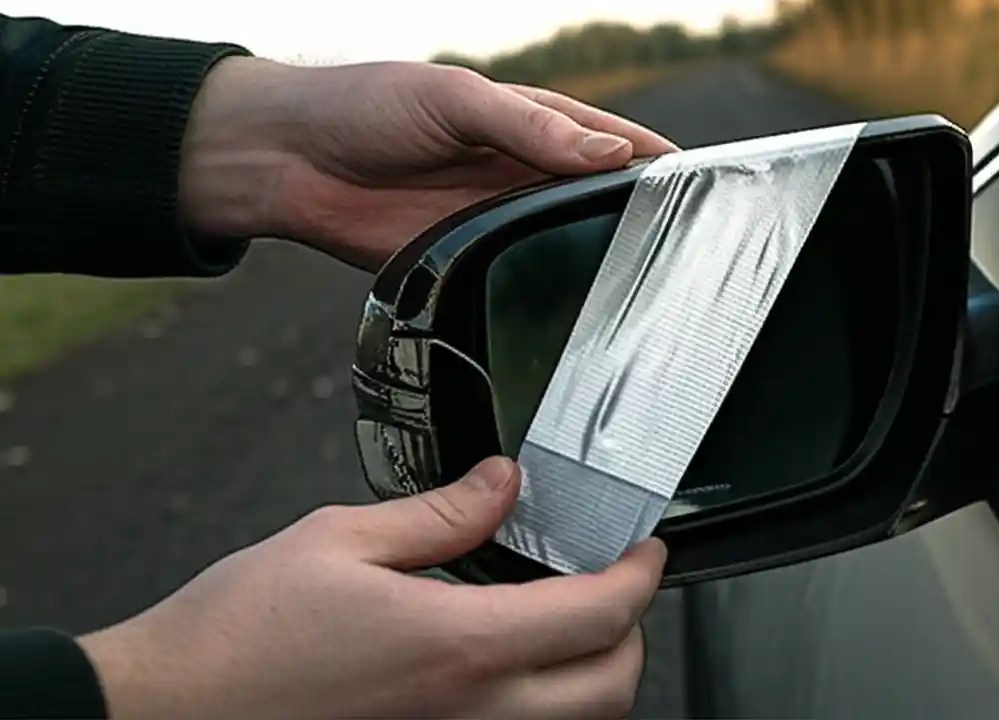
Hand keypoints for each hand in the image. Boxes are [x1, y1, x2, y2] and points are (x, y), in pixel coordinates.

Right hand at [78, 457, 667, 719]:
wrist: (169, 715)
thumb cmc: (237, 638)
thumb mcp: (340, 540)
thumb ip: (440, 513)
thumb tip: (500, 485)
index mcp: (458, 647)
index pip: (598, 614)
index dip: (638, 574)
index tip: (643, 549)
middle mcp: (470, 714)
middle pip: (612, 689)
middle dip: (632, 634)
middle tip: (615, 586)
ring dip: (593, 679)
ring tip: (569, 627)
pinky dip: (541, 709)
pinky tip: (508, 670)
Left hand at [178, 57, 677, 269]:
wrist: (288, 160)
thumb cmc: (365, 105)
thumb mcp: (456, 100)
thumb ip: (533, 127)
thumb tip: (610, 149)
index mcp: (532, 123)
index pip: (615, 144)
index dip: (661, 164)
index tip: (712, 190)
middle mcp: (524, 173)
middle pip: (601, 202)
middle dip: (645, 222)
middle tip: (697, 253)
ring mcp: (497, 220)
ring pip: (567, 246)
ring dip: (603, 261)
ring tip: (654, 290)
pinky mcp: (468, 260)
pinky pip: (520, 279)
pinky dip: (551, 291)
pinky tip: (582, 309)